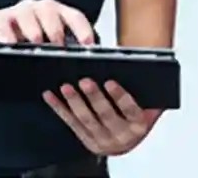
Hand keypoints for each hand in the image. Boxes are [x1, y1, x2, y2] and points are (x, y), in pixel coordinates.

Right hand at [0, 0, 96, 44]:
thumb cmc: (28, 40)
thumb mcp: (50, 44)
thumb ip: (64, 50)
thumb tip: (83, 68)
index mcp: (58, 14)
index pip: (75, 17)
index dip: (83, 30)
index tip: (89, 46)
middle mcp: (40, 8)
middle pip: (51, 12)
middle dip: (56, 31)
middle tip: (60, 49)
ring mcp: (20, 11)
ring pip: (28, 14)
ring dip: (34, 30)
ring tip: (37, 45)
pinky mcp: (1, 18)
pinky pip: (4, 23)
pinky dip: (7, 33)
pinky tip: (10, 44)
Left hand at [44, 79, 161, 156]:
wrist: (129, 137)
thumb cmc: (136, 112)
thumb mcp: (146, 101)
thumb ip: (139, 86)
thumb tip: (118, 56)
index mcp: (139, 124)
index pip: (131, 110)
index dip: (120, 96)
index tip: (110, 82)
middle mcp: (122, 136)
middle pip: (106, 115)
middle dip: (94, 97)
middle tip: (85, 81)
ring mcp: (103, 141)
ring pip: (86, 120)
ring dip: (74, 102)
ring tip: (66, 87)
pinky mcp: (87, 141)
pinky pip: (71, 123)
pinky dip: (59, 108)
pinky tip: (50, 96)